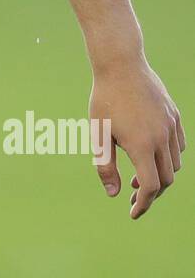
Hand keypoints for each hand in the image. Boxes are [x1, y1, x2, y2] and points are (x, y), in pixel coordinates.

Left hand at [90, 59, 184, 217]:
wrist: (121, 64)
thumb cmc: (104, 99)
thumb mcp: (98, 134)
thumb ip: (105, 166)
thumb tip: (113, 194)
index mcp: (141, 145)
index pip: (149, 187)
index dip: (142, 205)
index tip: (132, 214)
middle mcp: (161, 137)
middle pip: (166, 179)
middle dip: (152, 194)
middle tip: (134, 198)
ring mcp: (171, 126)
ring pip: (175, 164)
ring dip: (160, 176)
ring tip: (139, 176)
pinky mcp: (174, 116)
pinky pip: (179, 146)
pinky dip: (169, 158)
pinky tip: (152, 156)